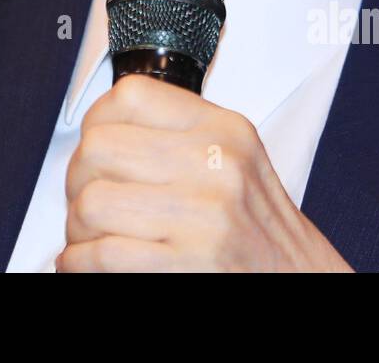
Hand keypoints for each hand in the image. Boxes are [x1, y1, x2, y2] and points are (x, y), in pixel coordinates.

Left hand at [57, 74, 352, 271]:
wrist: (302, 283)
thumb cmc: (261, 234)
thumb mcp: (236, 162)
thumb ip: (181, 136)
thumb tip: (103, 129)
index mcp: (224, 131)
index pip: (131, 96)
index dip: (96, 122)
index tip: (94, 146)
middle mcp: (216, 166)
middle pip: (100, 147)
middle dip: (78, 178)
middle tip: (85, 197)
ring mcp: (203, 215)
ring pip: (92, 202)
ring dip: (76, 227)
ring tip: (89, 235)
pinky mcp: (187, 262)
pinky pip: (101, 254)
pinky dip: (79, 262)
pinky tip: (88, 262)